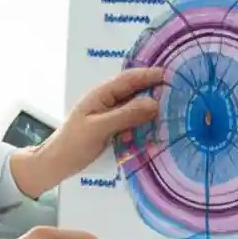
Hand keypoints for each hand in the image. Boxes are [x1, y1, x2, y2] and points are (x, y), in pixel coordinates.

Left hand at [10, 67, 164, 198]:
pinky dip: (146, 121)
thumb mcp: (99, 128)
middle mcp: (108, 101)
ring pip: (136, 106)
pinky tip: (159, 127)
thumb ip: (126, 114)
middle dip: (155, 89)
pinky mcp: (113, 128)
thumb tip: (154, 102)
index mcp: (101, 94)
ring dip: (152, 106)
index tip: (171, 75)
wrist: (57, 164)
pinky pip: (133, 121)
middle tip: (180, 92)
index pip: (129, 79)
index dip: (149, 75)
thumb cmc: (73, 143)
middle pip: (135, 90)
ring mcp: (110, 114)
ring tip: (175, 108)